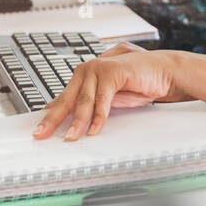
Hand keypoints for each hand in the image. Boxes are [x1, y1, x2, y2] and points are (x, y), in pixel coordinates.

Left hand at [33, 49, 190, 139]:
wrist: (166, 72)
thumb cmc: (141, 84)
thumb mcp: (111, 98)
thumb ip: (93, 105)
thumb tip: (74, 121)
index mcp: (86, 75)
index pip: (64, 97)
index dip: (51, 113)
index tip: (39, 128)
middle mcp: (88, 69)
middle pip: (67, 98)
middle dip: (53, 119)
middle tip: (40, 135)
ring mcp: (99, 67)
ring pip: (83, 100)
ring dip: (77, 122)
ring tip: (70, 138)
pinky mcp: (112, 70)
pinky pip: (102, 98)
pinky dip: (98, 116)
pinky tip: (95, 130)